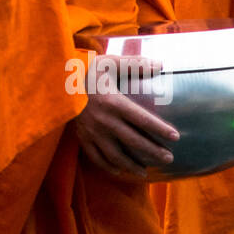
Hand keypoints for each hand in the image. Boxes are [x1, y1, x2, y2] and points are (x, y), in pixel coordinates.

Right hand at [73, 55, 178, 178]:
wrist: (57, 80)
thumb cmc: (88, 71)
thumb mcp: (111, 62)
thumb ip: (136, 64)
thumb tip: (161, 64)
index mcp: (113, 102)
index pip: (142, 120)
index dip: (160, 129)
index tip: (175, 137)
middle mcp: (104, 120)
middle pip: (133, 141)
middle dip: (153, 151)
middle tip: (169, 158)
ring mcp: (92, 131)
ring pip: (116, 155)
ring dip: (133, 165)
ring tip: (146, 171)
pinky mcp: (82, 137)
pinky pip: (96, 157)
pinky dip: (109, 166)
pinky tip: (120, 171)